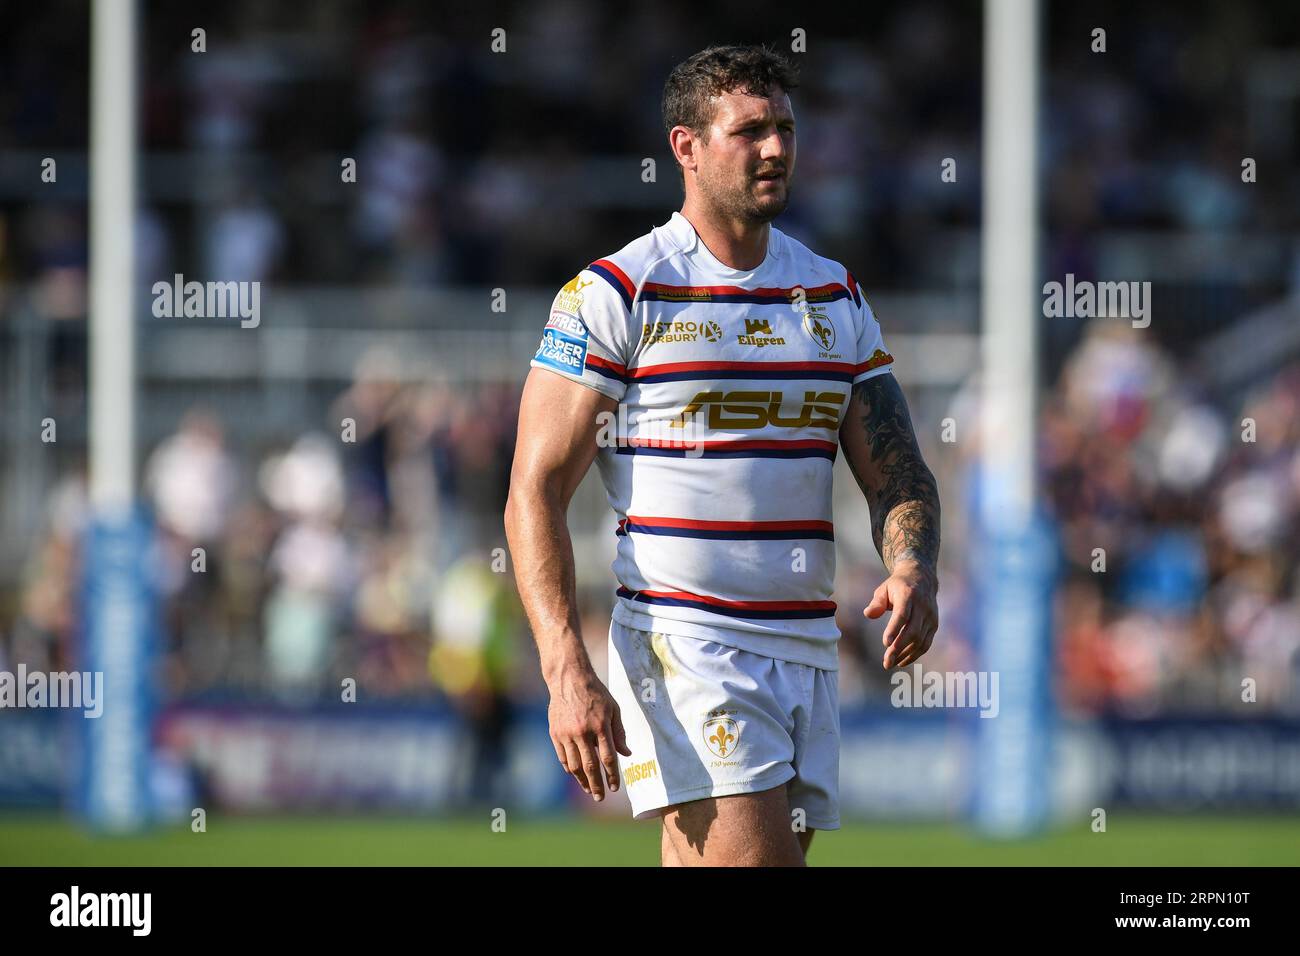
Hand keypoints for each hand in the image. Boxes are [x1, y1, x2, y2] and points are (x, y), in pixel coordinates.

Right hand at [547, 667, 631, 800]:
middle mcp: (583, 732)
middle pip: (590, 766)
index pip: (608, 758)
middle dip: (596, 784)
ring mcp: (567, 734)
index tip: (614, 787)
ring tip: (588, 790)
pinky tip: (576, 775)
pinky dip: (570, 769)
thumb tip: (626, 754)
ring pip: (574, 765)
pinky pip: (563, 757)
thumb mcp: (613, 709)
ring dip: (582, 781)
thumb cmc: (596, 693)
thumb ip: (619, 733)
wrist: (569, 679)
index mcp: (600, 726)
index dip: (611, 775)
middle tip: (600, 797)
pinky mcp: (555, 733)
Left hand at [864, 560, 938, 669]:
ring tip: (891, 663)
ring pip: (920, 640)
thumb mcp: (884, 589)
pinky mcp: (934, 625)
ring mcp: (930, 617)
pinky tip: (902, 661)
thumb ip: (876, 602)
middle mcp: (922, 607)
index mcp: (908, 595)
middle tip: (886, 662)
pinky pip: (926, 643)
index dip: (894, 629)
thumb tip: (868, 614)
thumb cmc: (897, 586)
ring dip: (906, 654)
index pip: (902, 615)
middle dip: (899, 648)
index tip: (885, 644)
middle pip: (912, 631)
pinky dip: (915, 654)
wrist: (922, 578)